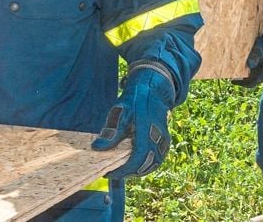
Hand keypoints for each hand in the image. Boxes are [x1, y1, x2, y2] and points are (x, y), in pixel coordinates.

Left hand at [92, 63, 175, 178]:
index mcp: (147, 129)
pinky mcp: (165, 141)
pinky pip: (157, 159)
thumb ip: (111, 131)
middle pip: (145, 164)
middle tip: (112, 172)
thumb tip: (97, 148)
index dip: (124, 169)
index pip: (138, 157)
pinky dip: (146, 165)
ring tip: (122, 169)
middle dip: (128, 172)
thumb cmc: (135, 99)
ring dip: (137, 170)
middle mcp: (159, 137)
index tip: (108, 172)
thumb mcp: (120, 111)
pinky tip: (133, 164)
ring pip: (152, 164)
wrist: (153, 89)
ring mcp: (164, 140)